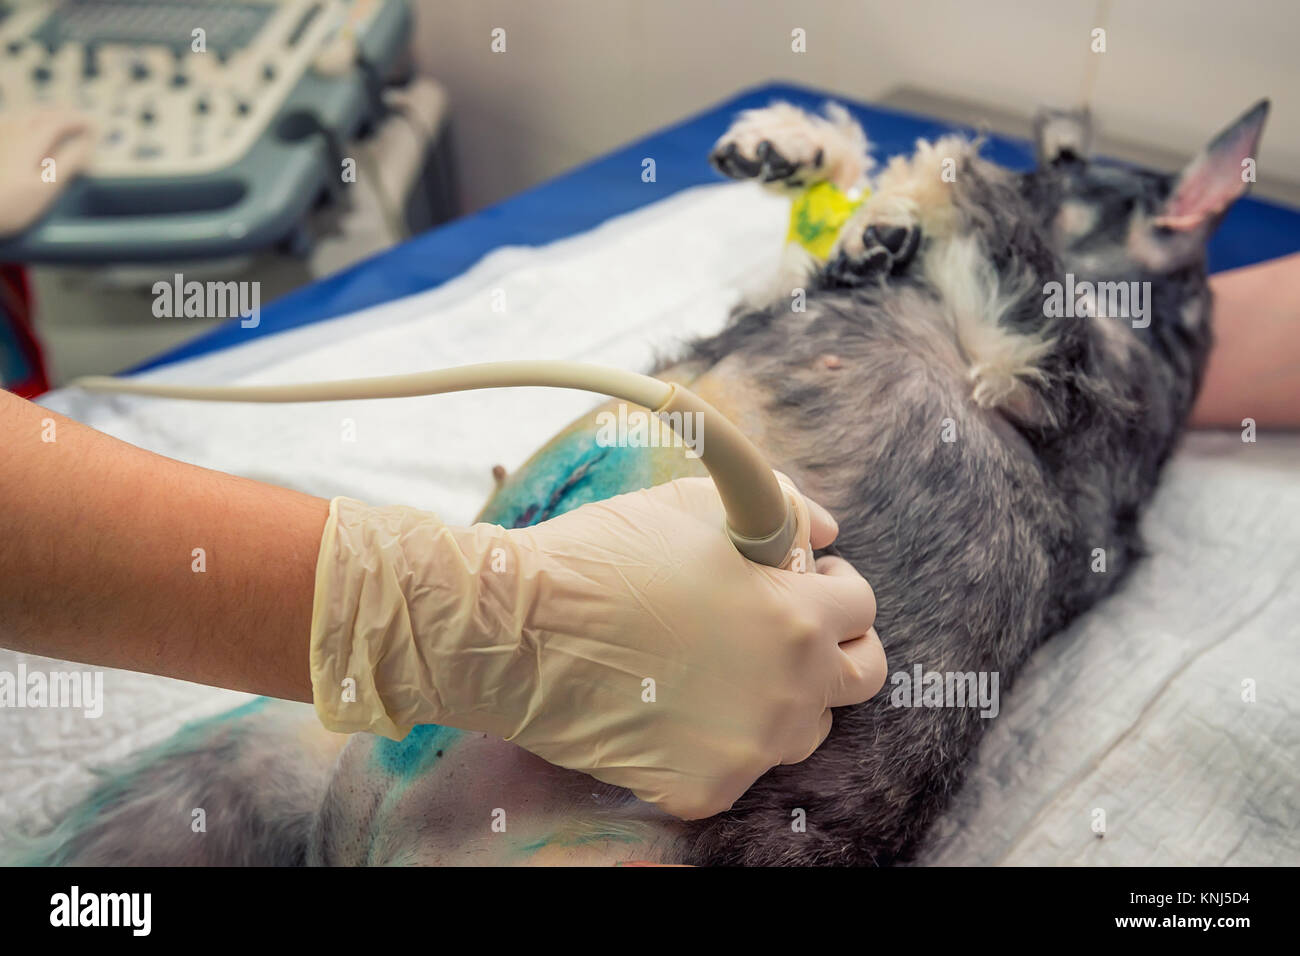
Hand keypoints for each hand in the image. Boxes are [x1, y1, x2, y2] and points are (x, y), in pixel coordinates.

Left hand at [0, 109, 94, 237]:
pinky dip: (23, 121)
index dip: (78, 121)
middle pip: (40, 115)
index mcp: (32, 142)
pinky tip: (23, 127)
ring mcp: (1, 138)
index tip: (94, 125)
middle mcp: (14, 133)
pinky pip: (8, 123)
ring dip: (43, 114)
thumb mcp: (47, 187)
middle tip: (78, 119)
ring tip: (55, 118)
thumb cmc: (13, 203)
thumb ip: (67, 163)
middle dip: (61, 114)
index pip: (58, 123)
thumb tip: (86, 143)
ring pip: (23, 116)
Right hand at [311, 477, 885, 819]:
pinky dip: (718, 738)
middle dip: (837, 645)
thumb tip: (823, 533)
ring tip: (729, 665)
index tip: (807, 580)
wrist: (517, 630)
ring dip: (784, 695)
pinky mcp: (702, 789)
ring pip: (804, 729)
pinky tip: (677, 705)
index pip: (860, 606)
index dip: (834, 584)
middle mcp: (789, 690)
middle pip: (860, 678)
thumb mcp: (696, 505)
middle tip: (793, 626)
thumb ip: (781, 510)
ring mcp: (748, 749)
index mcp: (796, 616)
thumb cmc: (604, 556)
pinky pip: (736, 766)